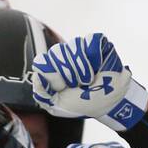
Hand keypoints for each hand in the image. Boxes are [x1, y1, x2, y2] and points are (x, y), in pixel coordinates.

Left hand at [31, 33, 147, 131]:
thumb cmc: (84, 103)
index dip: (52, 75)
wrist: (110, 102)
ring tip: (89, 80)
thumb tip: (37, 75)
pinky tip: (97, 69)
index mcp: (53, 68)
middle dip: (68, 74)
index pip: (42, 61)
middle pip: (57, 53)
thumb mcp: (58, 106)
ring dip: (82, 69)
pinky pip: (90, 41)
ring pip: (74, 46)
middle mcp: (65, 55)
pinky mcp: (97, 43)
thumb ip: (42, 94)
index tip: (62, 88)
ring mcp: (81, 48)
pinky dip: (94, 58)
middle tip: (78, 86)